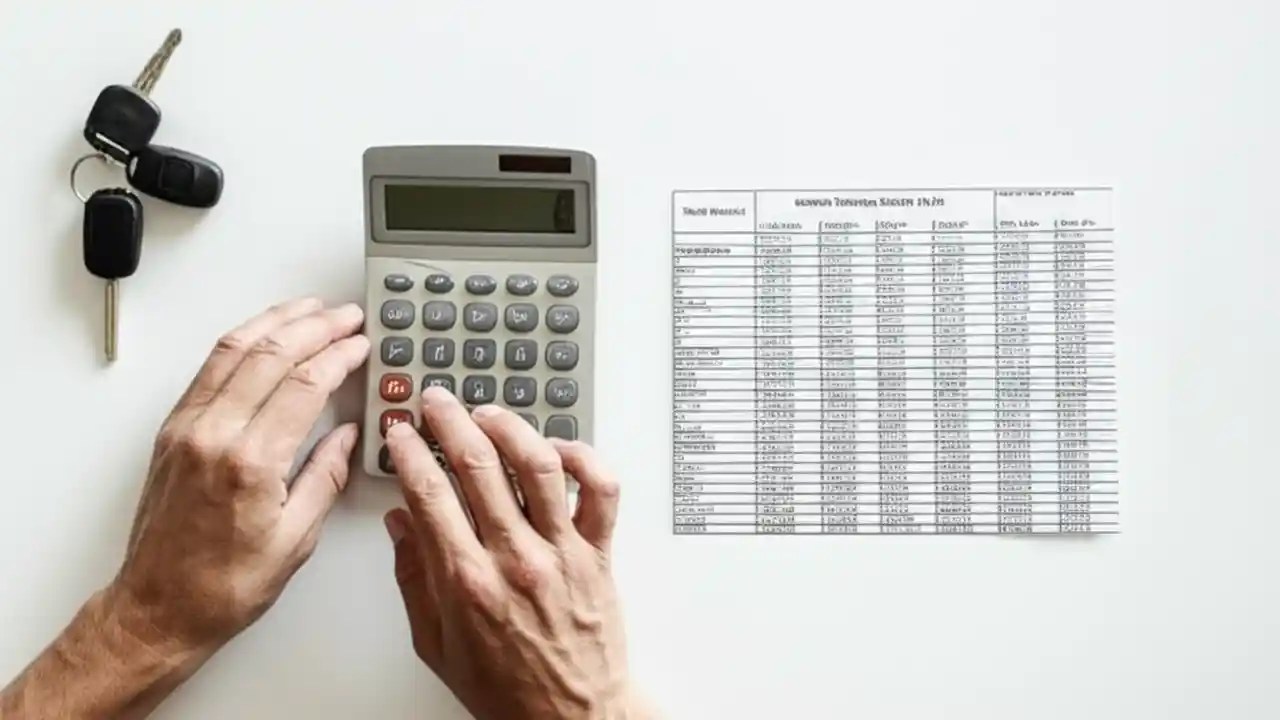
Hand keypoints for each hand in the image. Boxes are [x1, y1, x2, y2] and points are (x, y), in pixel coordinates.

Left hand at [1, 298, 370, 718]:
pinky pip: (208, 369)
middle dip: (314, 327)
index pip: (304, 385)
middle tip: (345, 315)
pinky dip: (241, 341)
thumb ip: (326, 476)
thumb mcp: (296, 539)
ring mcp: (186, 429)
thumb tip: (349, 435)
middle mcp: (213, 436)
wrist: (158, 608)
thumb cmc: (223, 586)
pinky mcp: (172, 432)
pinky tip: (262, 334)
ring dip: (274, 322)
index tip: (361, 344)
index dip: (338, 356)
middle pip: (270, 356)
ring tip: (308, 308)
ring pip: (233, 351)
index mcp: (250, 463)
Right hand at [383, 388, 649, 719]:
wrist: (571, 718)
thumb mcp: (435, 644)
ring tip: (487, 411)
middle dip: (448, 420)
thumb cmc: (505, 688)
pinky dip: (583, 456)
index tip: (399, 434)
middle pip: (477, 464)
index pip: (429, 493)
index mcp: (467, 582)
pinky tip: (556, 447)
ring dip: (508, 426)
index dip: (407, 452)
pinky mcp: (599, 552)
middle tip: (435, 402)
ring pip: (539, 464)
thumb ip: (414, 579)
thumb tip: (401, 523)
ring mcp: (562, 551)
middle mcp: (516, 559)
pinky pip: (601, 489)